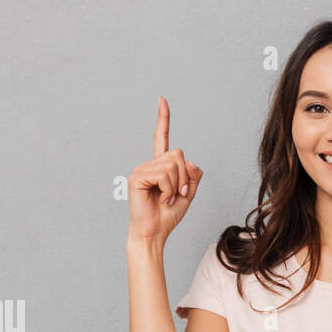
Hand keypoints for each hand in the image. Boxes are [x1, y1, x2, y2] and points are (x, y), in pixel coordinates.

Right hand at [127, 96, 203, 240]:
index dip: (163, 119)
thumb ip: (193, 174)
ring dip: (177, 185)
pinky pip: (165, 175)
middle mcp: (150, 164)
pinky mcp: (137, 177)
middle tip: (176, 193)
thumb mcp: (189, 192)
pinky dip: (169, 189)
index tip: (162, 100)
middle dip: (184, 176)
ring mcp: (142, 169)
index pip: (162, 138)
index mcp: (161, 165)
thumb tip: (189, 160)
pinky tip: (160, 198)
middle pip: (179, 154)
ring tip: (167, 197)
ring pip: (174, 164)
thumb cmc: (168, 214)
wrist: (156, 231)